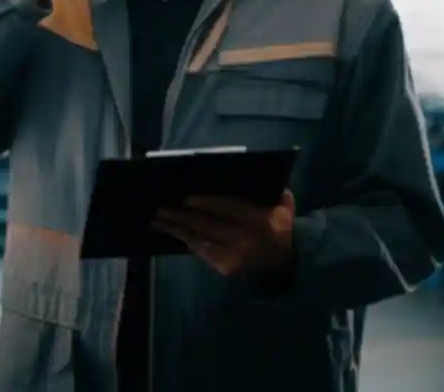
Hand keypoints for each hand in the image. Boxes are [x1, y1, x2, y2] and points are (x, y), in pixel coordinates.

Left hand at [153, 190, 295, 279]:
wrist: (285, 263)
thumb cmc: (279, 229)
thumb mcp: (283, 208)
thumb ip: (275, 193)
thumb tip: (250, 175)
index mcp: (258, 220)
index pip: (227, 208)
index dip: (205, 202)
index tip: (185, 198)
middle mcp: (245, 239)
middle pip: (207, 225)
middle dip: (181, 216)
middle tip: (161, 208)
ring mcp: (234, 255)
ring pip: (199, 239)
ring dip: (176, 229)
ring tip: (158, 221)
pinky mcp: (225, 267)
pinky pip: (202, 252)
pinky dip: (187, 241)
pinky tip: (173, 233)